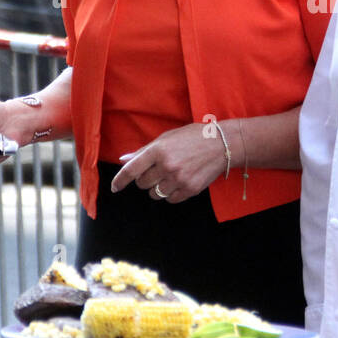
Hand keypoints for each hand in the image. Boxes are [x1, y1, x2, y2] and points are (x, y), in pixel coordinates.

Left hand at [111, 123, 226, 202]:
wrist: (222, 144)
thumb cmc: (193, 137)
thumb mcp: (167, 138)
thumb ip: (144, 151)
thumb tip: (124, 160)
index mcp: (158, 150)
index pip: (131, 170)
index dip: (120, 181)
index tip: (115, 188)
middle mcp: (167, 166)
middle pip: (143, 184)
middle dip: (146, 179)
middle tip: (159, 170)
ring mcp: (179, 179)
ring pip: (155, 194)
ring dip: (158, 188)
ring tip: (171, 176)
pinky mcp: (190, 189)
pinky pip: (170, 200)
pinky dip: (171, 194)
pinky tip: (180, 182)